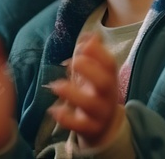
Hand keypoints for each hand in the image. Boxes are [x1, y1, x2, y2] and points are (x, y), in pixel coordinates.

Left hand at [48, 32, 121, 147]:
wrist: (105, 127)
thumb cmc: (96, 93)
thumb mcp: (96, 74)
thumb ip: (92, 54)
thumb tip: (90, 34)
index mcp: (110, 78)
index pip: (110, 64)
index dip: (99, 53)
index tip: (85, 44)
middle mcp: (107, 95)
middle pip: (104, 83)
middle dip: (90, 70)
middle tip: (74, 61)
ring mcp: (100, 113)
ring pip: (91, 105)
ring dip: (73, 93)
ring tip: (55, 85)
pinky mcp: (90, 129)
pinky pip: (80, 126)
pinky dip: (66, 118)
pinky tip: (53, 110)